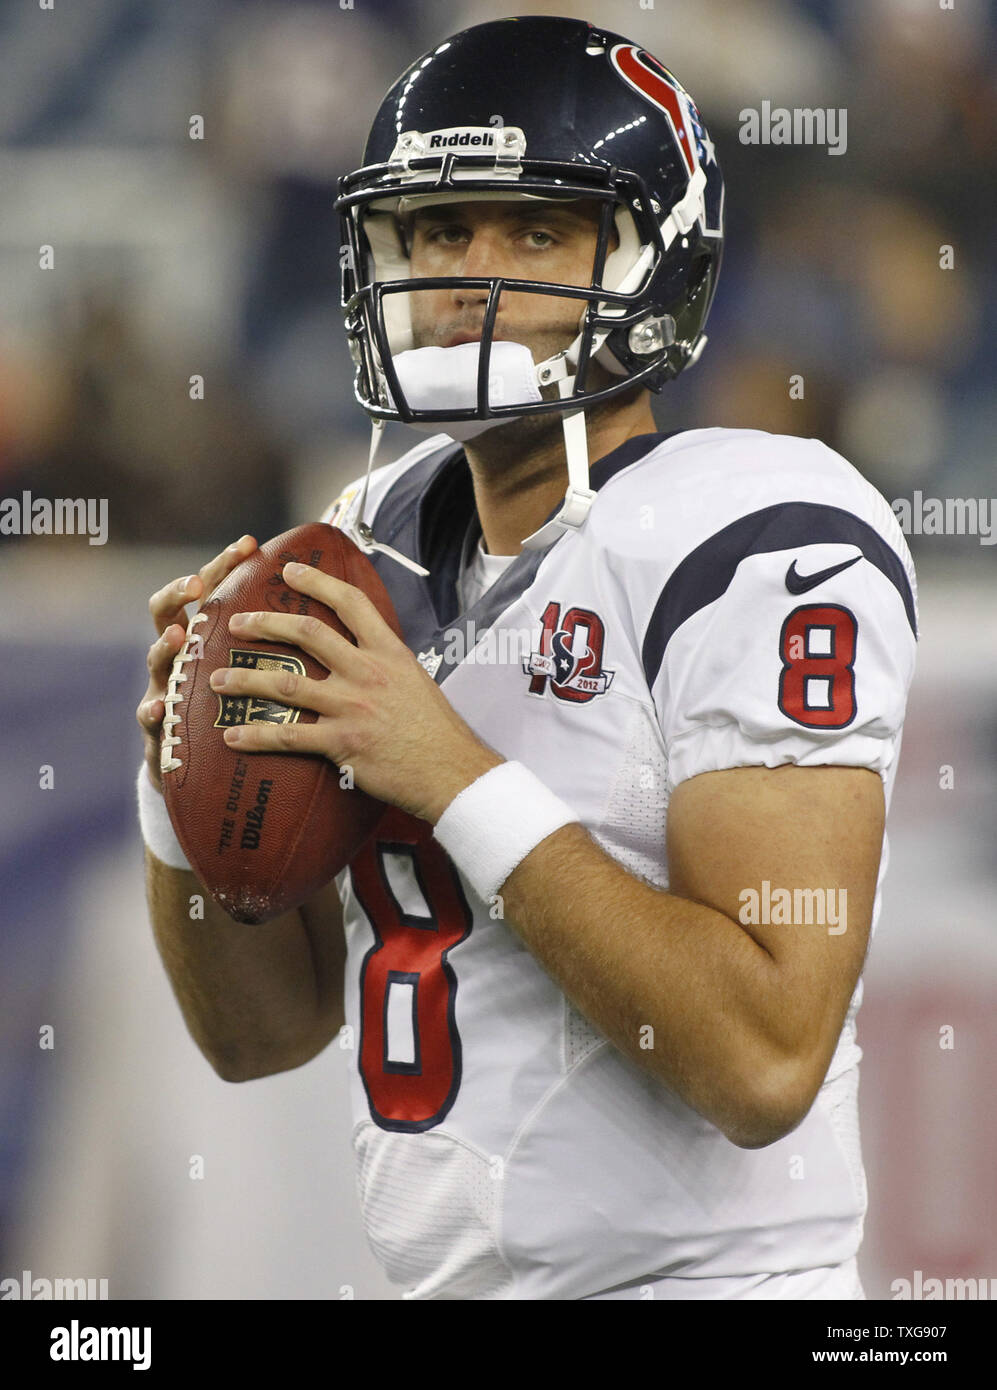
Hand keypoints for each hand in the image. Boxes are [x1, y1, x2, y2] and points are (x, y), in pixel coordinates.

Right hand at [136, 535, 257, 789]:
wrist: (207, 775)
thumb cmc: (241, 715)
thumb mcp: (260, 678)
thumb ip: (281, 647)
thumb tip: (328, 607)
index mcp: (206, 639)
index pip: (213, 592)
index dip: (225, 566)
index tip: (247, 545)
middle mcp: (180, 659)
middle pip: (169, 615)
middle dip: (176, 595)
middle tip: (194, 584)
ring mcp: (164, 690)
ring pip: (157, 662)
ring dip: (163, 647)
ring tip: (175, 637)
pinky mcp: (158, 731)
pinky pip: (151, 719)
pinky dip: (151, 710)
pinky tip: (157, 707)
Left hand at [208, 561, 502, 821]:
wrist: (452, 771)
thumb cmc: (438, 731)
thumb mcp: (417, 682)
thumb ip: (387, 665)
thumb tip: (366, 654)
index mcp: (389, 652)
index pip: (350, 603)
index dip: (317, 582)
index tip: (290, 570)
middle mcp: (367, 672)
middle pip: (307, 633)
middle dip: (265, 624)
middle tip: (238, 623)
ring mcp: (352, 706)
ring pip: (285, 683)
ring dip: (245, 680)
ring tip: (217, 680)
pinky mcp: (341, 742)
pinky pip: (288, 735)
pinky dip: (256, 735)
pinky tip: (233, 735)